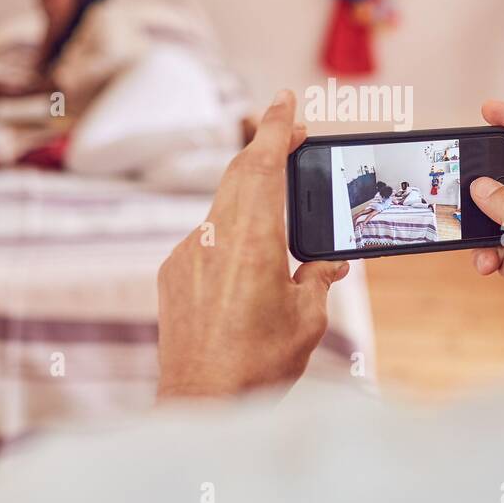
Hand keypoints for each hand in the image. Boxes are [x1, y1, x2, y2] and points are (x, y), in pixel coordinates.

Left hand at [155, 90, 348, 399]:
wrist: (202, 403)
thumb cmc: (259, 363)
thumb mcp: (308, 318)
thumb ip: (319, 278)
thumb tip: (330, 263)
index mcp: (253, 239)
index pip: (263, 164)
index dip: (277, 127)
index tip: (287, 99)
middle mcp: (213, 237)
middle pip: (240, 173)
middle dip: (268, 147)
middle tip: (294, 132)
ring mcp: (187, 253)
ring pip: (222, 206)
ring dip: (251, 195)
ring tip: (281, 205)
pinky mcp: (172, 273)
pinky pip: (206, 239)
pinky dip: (232, 235)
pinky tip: (250, 266)